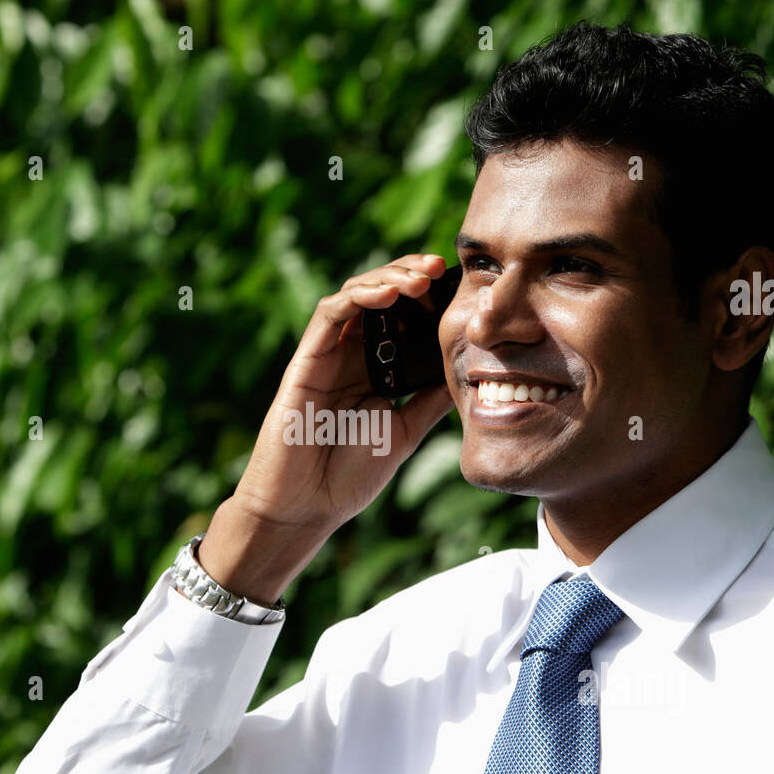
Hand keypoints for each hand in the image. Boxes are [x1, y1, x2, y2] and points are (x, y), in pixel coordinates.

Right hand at [197, 253, 455, 604]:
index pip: (402, 318)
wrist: (307, 506)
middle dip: (410, 274)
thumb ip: (429, 398)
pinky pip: (329, 316)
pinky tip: (387, 295)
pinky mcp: (306, 361)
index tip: (458, 286)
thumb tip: (467, 369)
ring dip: (387, 279)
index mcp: (375, 370)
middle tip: (440, 267)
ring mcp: (328, 356)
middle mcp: (351, 356)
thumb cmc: (349, 475)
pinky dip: (357, 298)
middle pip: (380, 297)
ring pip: (355, 296)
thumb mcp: (405, 430)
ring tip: (420, 277)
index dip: (427, 297)